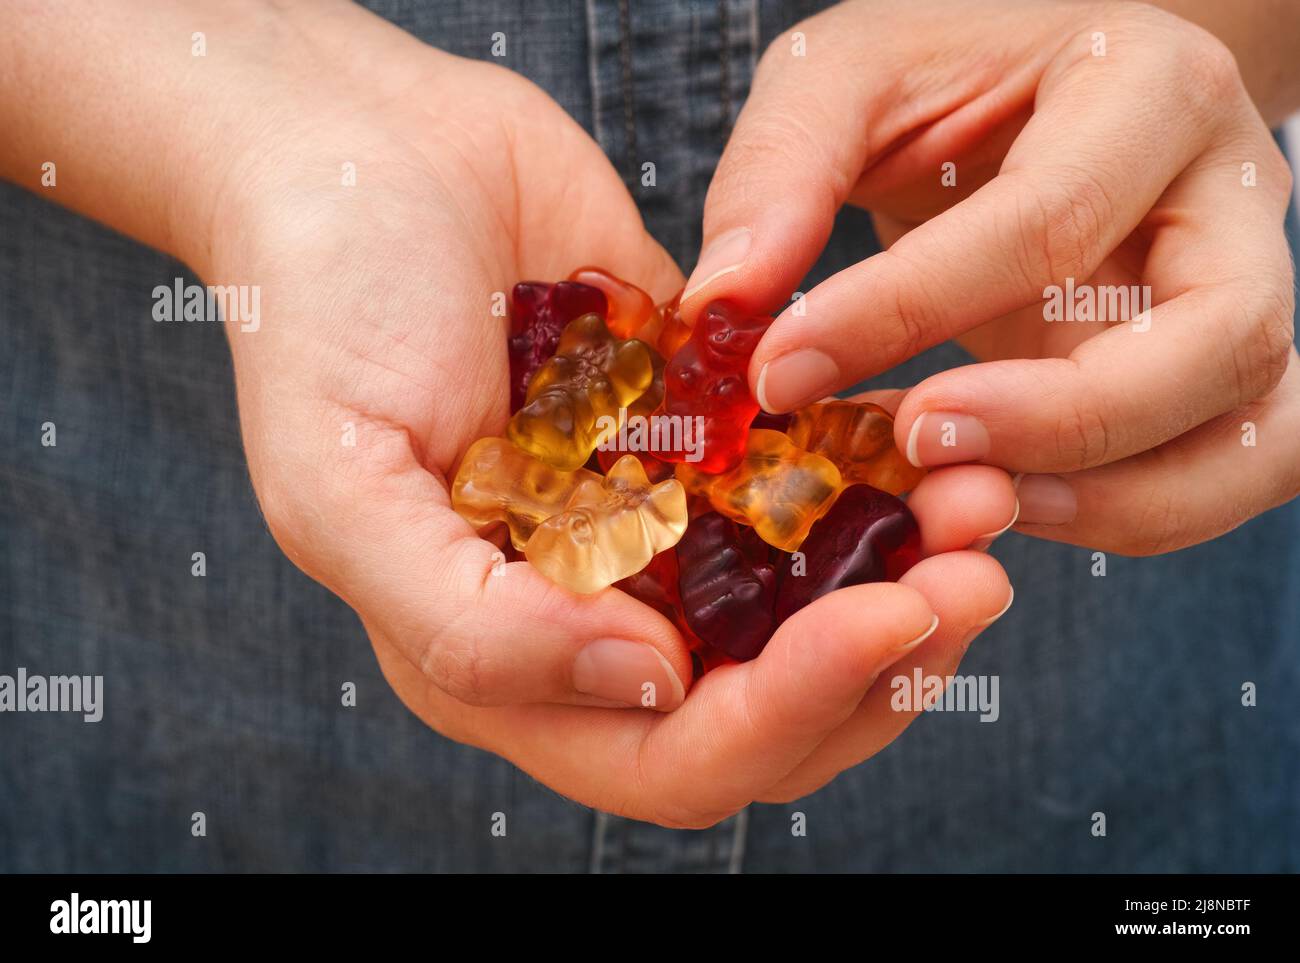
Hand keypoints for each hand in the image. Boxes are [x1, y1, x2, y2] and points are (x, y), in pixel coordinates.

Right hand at [202, 4, 1015, 823]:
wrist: (362, 155)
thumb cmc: (321, 314)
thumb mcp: (343, 488)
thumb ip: (472, 625)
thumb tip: (649, 689)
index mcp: (507, 655)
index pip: (673, 753)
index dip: (788, 713)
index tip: (885, 614)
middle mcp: (596, 608)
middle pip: (772, 702)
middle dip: (882, 654)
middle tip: (974, 567)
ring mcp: (658, 522)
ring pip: (812, 599)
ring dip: (909, 567)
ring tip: (981, 494)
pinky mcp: (703, 432)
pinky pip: (812, 479)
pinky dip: (881, 472)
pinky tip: (931, 434)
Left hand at [684, 0, 1297, 554]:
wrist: (1037, 81)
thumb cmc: (946, 73)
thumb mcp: (845, 77)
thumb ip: (782, 171)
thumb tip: (727, 301)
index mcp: (1144, 86)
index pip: (1046, 219)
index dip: (905, 311)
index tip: (780, 372)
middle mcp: (1230, 194)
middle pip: (1215, 337)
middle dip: (1058, 419)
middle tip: (914, 444)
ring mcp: (1246, 290)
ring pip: (1252, 432)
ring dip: (1112, 499)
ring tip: (966, 503)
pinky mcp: (1222, 370)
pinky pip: (1229, 470)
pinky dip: (1130, 514)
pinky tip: (1008, 502)